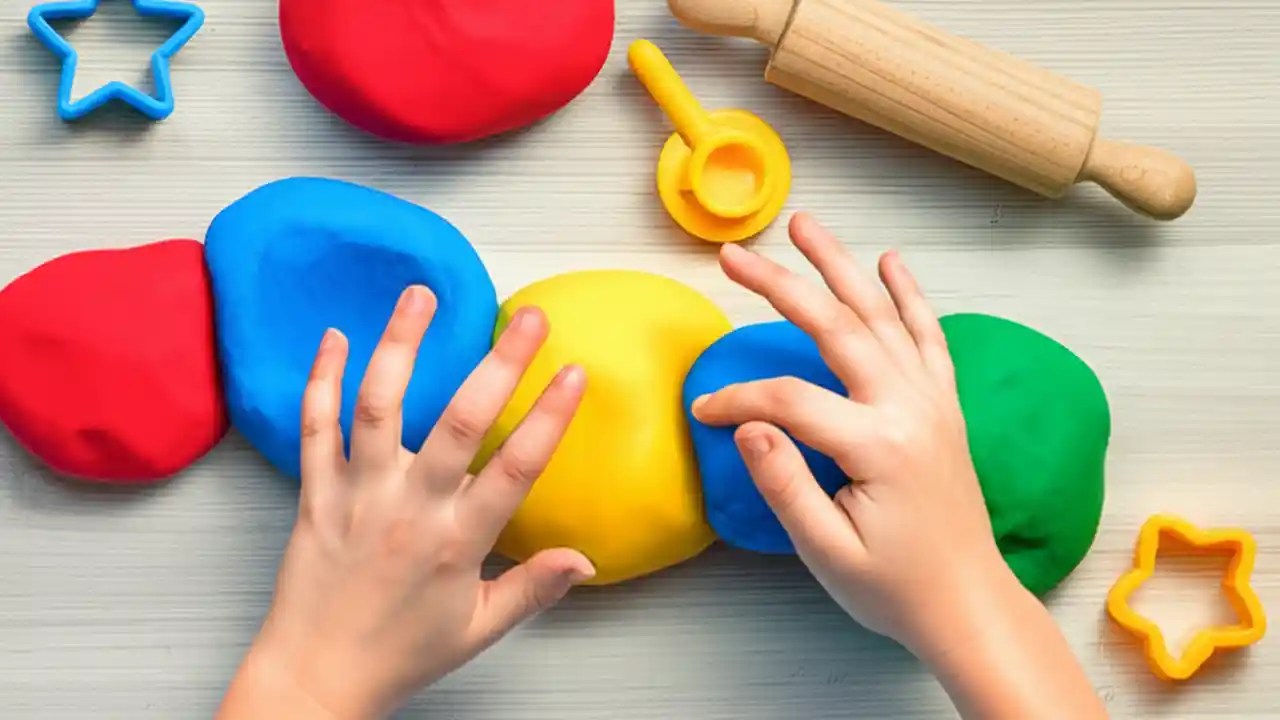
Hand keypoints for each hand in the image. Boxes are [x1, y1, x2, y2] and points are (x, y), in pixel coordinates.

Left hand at [218, 286, 593, 718]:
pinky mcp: (313, 494)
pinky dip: (321, 378)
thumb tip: (585, 560)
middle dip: (499, 364)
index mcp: (455, 544)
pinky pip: (314, 427)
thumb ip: (532, 588)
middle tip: (527, 317)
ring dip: (401, 344)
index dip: (550, 418)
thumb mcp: (478, 630)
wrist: (314, 680)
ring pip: (378, 406)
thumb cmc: (397, 655)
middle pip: (460, 423)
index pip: (516, 470)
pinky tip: (335, 337)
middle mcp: (408, 510)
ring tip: (422, 295)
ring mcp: (357, 496)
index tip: (575, 373)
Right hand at [692, 213, 1004, 654]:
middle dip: (781, 285)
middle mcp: (911, 408)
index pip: (789, 401)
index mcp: (879, 446)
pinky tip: (891, 263)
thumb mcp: (827, 552)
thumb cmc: (895, 588)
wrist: (969, 606)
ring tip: (804, 226)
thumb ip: (784, 484)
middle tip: (735, 256)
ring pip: (882, 316)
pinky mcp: (944, 406)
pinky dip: (910, 295)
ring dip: (841, 267)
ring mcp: (933, 402)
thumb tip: (745, 424)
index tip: (703, 410)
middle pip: (837, 328)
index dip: (738, 400)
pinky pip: (927, 336)